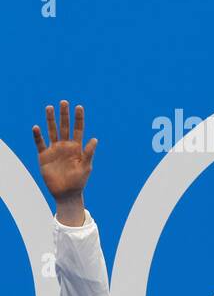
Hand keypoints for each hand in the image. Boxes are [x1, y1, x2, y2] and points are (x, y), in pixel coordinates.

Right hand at [34, 101, 95, 224]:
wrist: (66, 193)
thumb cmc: (79, 181)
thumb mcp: (86, 167)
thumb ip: (89, 153)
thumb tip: (95, 139)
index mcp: (77, 148)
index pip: (78, 129)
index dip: (78, 118)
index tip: (79, 106)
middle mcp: (65, 146)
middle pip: (64, 127)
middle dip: (64, 115)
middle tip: (64, 102)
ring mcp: (54, 150)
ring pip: (52, 131)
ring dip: (50, 120)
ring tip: (49, 107)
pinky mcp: (44, 156)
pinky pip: (40, 143)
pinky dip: (37, 136)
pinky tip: (36, 127)